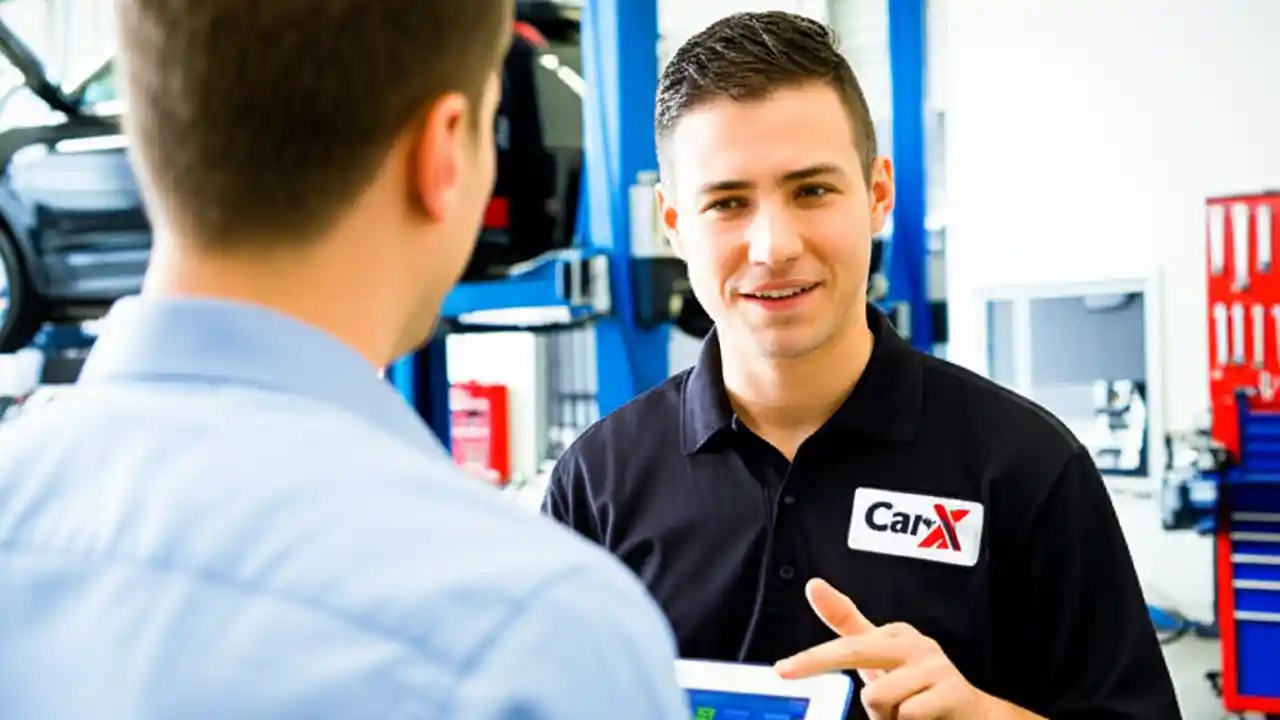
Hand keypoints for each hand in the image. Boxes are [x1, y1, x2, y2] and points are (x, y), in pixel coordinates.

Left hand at [774, 579, 1042, 719]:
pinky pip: (907, 715)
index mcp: (895, 635)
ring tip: (912, 715)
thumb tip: (813, 583)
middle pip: (857, 656)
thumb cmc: (919, 688)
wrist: (974, 716)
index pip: (846, 645)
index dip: (812, 660)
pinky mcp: (954, 693)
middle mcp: (916, 643)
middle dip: (824, 667)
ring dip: (889, 719)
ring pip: (878, 699)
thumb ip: (847, 624)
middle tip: (809, 681)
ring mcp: (936, 666)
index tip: (782, 670)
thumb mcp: (879, 660)